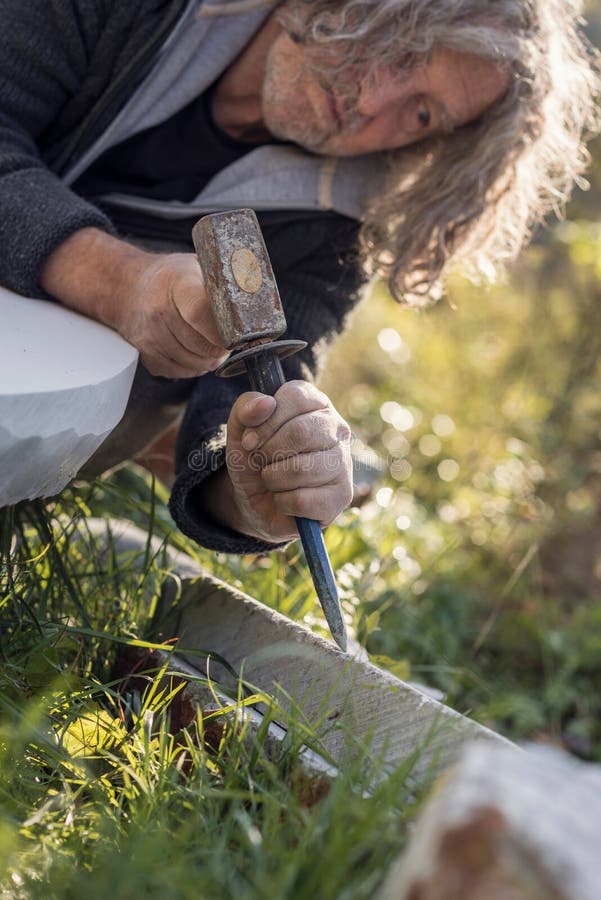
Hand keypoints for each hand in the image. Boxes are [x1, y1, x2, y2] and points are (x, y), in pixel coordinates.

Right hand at [112, 252, 228, 377]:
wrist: (127, 287)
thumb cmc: (173, 278)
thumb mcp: (197, 266)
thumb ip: (223, 284)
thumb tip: (256, 305)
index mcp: (177, 283)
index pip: (200, 313)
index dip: (222, 331)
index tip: (235, 335)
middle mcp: (158, 310)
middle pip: (202, 346)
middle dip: (222, 349)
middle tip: (228, 341)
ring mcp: (150, 335)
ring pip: (195, 363)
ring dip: (209, 359)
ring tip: (212, 344)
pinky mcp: (146, 354)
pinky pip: (180, 371)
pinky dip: (193, 366)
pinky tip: (194, 351)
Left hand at [223, 381, 352, 542]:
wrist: (256, 501)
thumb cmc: (254, 458)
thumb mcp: (240, 428)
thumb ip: (246, 407)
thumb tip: (266, 404)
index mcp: (315, 403)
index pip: (295, 398)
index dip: (265, 422)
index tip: (248, 441)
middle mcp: (337, 429)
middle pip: (301, 432)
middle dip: (268, 452)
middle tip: (261, 461)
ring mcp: (343, 462)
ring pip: (301, 469)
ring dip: (273, 479)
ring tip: (273, 480)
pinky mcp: (342, 495)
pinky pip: (303, 500)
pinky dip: (282, 502)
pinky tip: (286, 499)